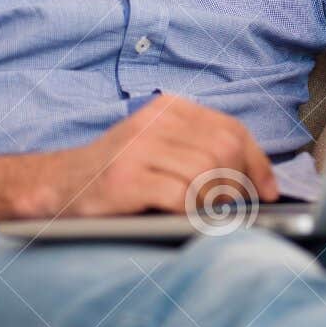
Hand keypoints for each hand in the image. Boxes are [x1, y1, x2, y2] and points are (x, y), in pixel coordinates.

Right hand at [41, 94, 280, 217]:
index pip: (232, 129)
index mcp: (170, 109)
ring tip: (202, 214)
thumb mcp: (162, 150)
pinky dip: (191, 212)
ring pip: (206, 172)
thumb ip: (203, 152)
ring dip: (212, 202)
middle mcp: (155, 121)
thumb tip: (260, 183)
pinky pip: (180, 195)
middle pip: (224, 150)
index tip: (268, 192)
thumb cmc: (119, 176)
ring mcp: (138, 148)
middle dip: (236, 185)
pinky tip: (183, 217)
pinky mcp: (126, 178)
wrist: (57, 187)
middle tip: (228, 209)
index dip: (257, 163)